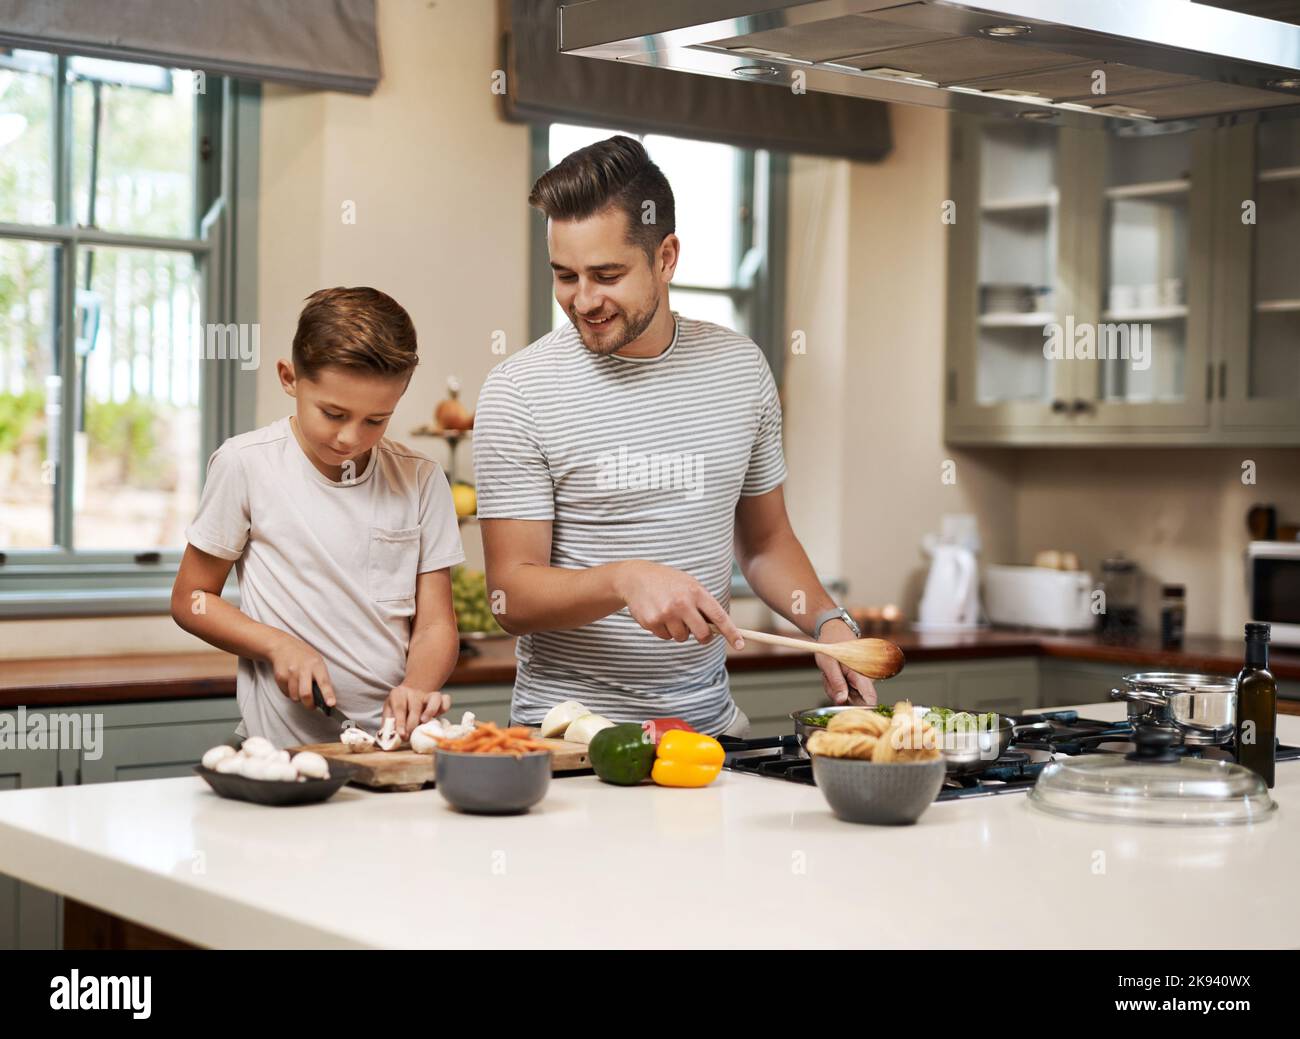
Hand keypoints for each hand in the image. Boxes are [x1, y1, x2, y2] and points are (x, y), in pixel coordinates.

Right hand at [268, 634, 335, 711]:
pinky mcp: (280, 677)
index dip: (328, 694)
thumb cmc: (304, 656)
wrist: (283, 646)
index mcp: (316, 664)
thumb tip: (325, 698)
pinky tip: (292, 683)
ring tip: (301, 688)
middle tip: (312, 706)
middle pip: (306, 694)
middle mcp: (303, 669)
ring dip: (299, 698)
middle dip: (309, 705)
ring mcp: (290, 673)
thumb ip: (321, 677)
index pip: (324, 682)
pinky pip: (286, 693)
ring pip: (295, 697)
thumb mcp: (317, 661)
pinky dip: (290, 693)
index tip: (331, 704)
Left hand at [383, 684, 450, 739]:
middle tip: (409, 737)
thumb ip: (388, 724)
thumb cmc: (398, 707)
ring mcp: (427, 694)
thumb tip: (387, 738)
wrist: (410, 693)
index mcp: (398, 694)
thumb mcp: (388, 712)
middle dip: (412, 724)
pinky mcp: (438, 697)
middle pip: (415, 706)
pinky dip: (445, 707)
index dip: (400, 722)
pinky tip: (438, 716)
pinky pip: (446, 700)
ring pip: (434, 698)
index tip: (401, 735)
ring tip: (425, 722)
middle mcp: (414, 692)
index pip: (399, 708)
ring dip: (430, 711)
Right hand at [613, 560, 744, 647]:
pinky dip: (664, 630)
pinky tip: (658, 614)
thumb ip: (703, 604)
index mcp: (696, 592)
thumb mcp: (689, 585)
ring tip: (671, 614)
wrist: (635, 577)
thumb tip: (718, 629)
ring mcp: (666, 614)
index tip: (740, 644)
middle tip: (699, 633)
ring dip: (680, 631)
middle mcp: (682, 603)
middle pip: (702, 634)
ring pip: (682, 638)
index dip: (731, 632)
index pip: (719, 616)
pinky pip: (665, 637)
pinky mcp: (652, 622)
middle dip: (703, 637)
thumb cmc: (668, 582)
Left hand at [814, 619, 876, 706]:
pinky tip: (833, 677)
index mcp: (862, 673)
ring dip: (836, 691)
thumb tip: (842, 701)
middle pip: (856, 702)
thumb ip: (836, 682)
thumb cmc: (832, 644)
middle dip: (840, 697)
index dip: (859, 709)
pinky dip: (837, 688)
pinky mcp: (856, 681)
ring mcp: (861, 680)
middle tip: (828, 681)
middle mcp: (866, 678)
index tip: (844, 707)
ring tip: (830, 675)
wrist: (835, 632)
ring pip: (850, 698)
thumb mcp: (828, 663)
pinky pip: (846, 692)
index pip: (870, 699)